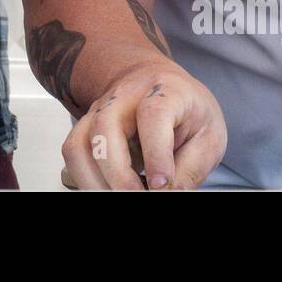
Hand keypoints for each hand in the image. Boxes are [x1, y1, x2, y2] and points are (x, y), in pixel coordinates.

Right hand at [61, 61, 226, 190]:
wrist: (161, 84)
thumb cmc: (186, 110)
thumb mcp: (209, 137)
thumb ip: (191, 168)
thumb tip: (167, 193)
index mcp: (166, 91)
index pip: (154, 114)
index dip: (156, 152)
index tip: (161, 184)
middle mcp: (125, 96)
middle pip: (105, 126)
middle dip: (118, 173)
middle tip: (136, 196)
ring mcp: (99, 110)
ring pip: (79, 143)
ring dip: (94, 181)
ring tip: (119, 196)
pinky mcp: (86, 127)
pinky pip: (73, 155)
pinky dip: (85, 179)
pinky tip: (107, 189)